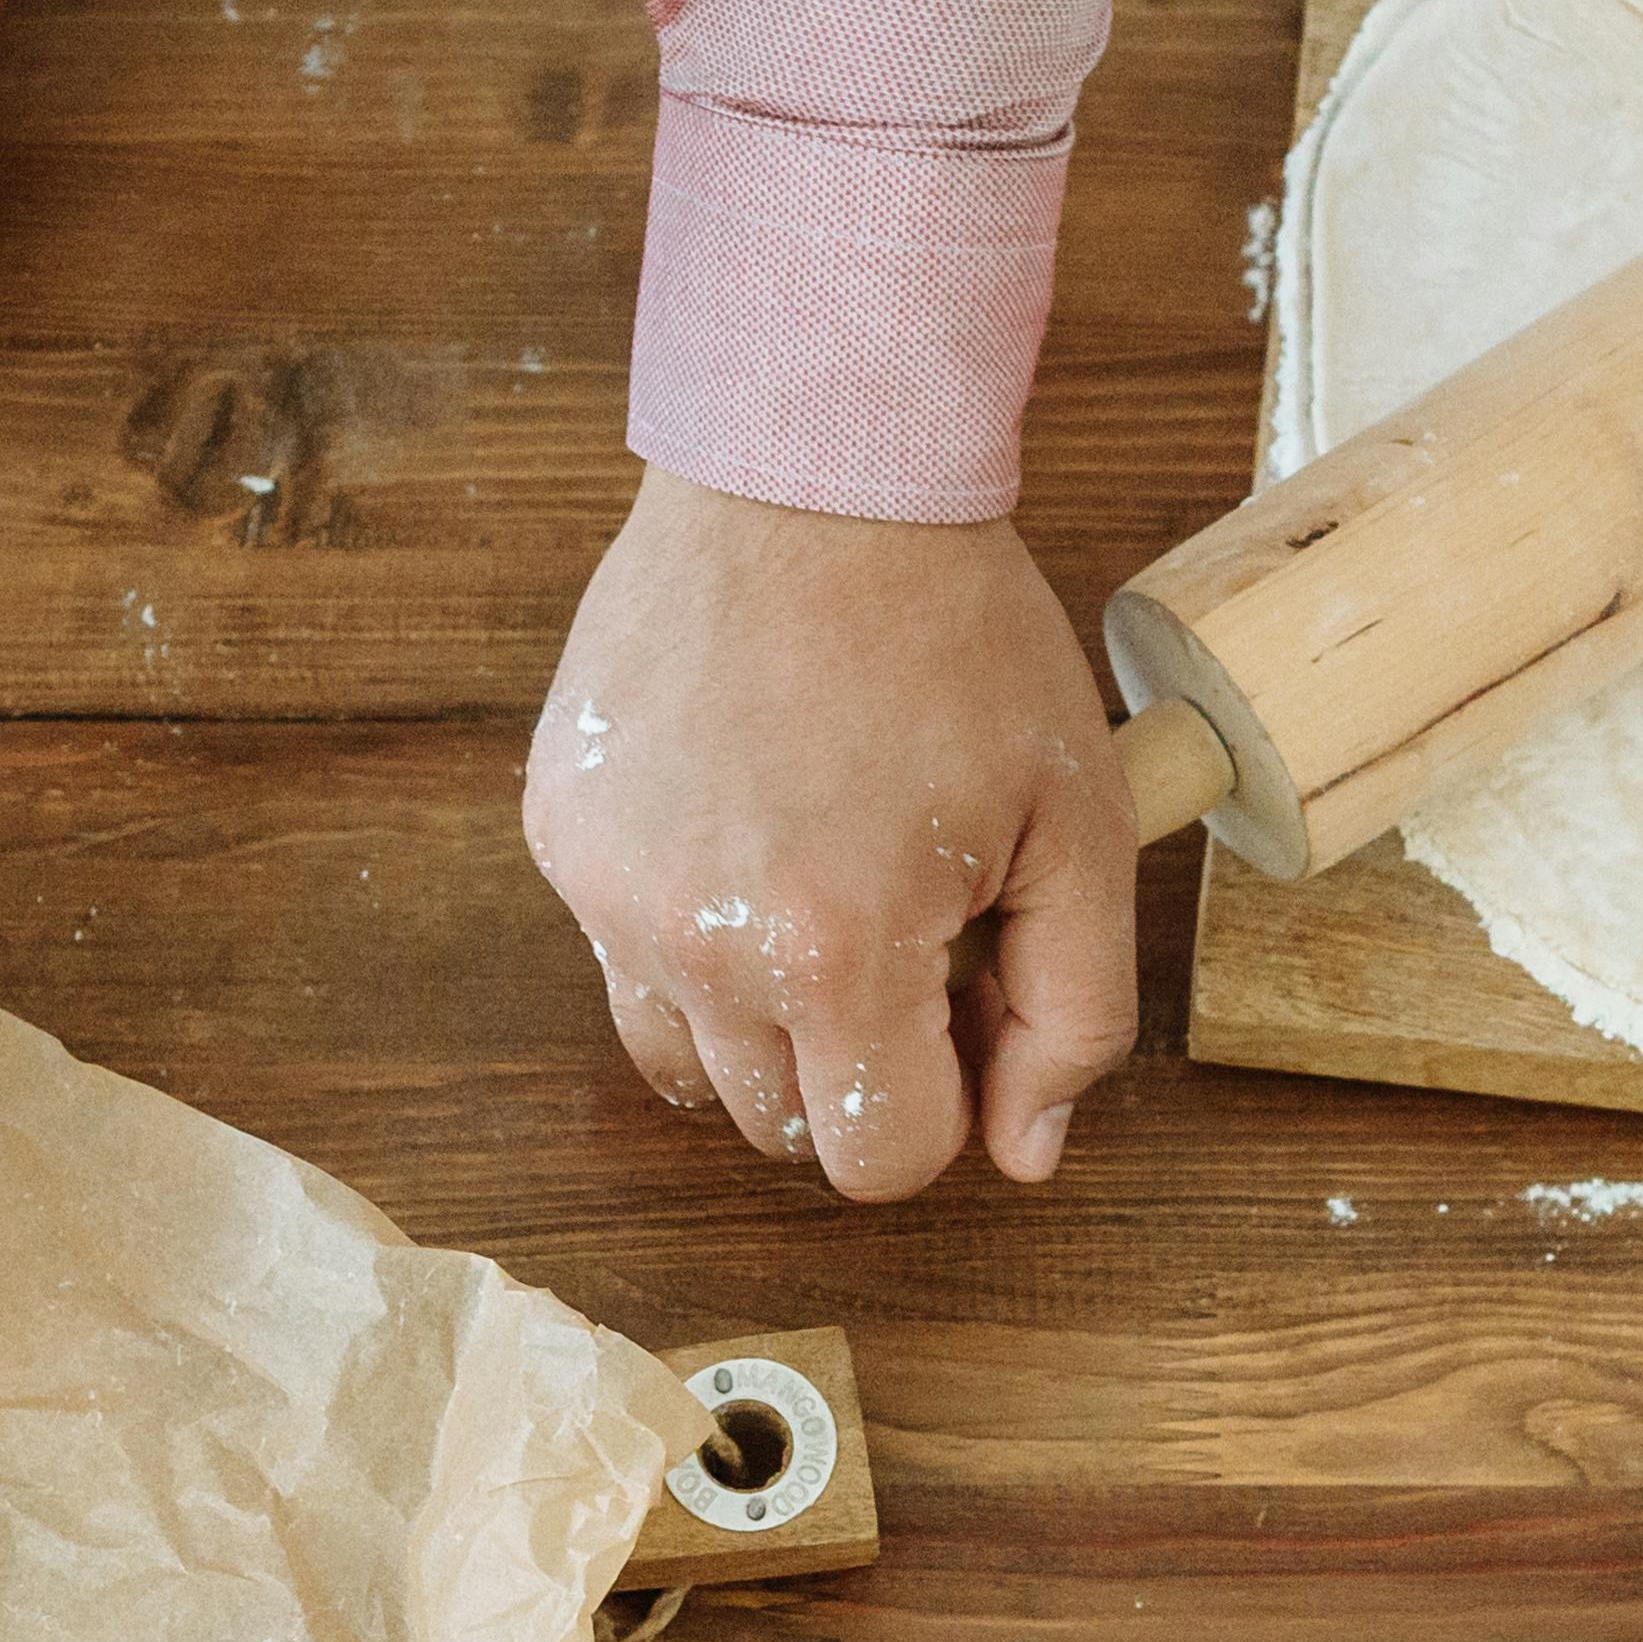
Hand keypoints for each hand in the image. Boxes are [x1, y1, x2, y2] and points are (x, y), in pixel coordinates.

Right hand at [523, 475, 1134, 1196]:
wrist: (813, 480)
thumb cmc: (959, 641)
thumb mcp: (1080, 831)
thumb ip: (1074, 1014)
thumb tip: (1024, 1150)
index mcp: (835, 951)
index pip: (878, 1162)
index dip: (945, 1112)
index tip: (968, 1014)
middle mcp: (698, 941)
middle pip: (781, 1127)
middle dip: (859, 1064)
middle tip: (910, 929)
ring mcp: (609, 892)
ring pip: (688, 1065)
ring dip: (766, 1024)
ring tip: (823, 894)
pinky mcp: (562, 837)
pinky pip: (623, 959)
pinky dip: (691, 935)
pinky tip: (751, 828)